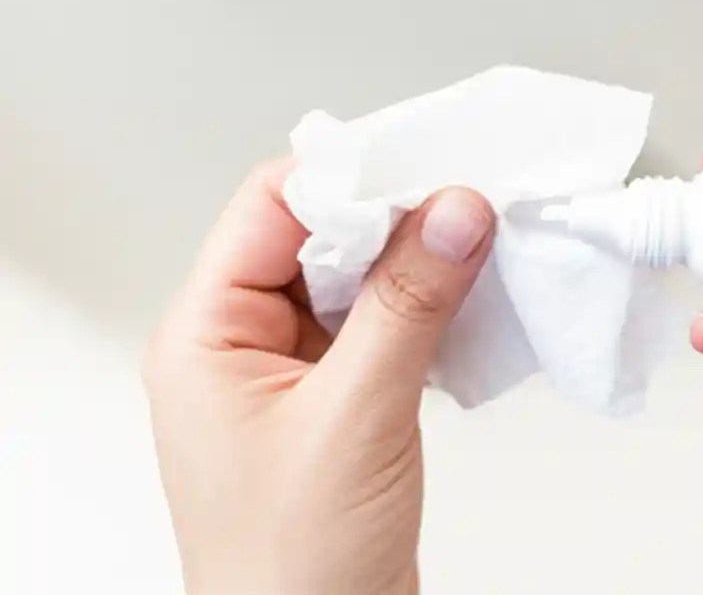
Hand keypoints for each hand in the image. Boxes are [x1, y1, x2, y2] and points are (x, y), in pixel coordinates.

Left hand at [144, 159, 494, 594]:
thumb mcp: (356, 418)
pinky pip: (382, 326)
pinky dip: (428, 308)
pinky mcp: (338, 402)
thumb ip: (408, 306)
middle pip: (318, 236)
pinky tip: (468, 304)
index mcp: (207, 335)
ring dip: (418, 263)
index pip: (272, 208)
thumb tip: (453, 211)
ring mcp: (293, 375)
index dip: (350, 177)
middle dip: (396, 216)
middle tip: (470, 203)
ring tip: (480, 247)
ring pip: (357, 280)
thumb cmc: (292, 568)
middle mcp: (242, 345)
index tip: (431, 163)